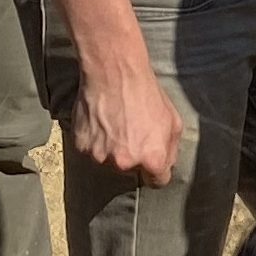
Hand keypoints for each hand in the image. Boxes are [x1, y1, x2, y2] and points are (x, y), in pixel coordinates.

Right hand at [70, 63, 185, 186]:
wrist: (113, 73)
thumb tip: (166, 166)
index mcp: (152, 158)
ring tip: (115, 124)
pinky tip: (101, 122)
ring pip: (108, 162)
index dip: (156, 170)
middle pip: (130, 172)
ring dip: (112, 150)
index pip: (157, 182)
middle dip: (133, 157)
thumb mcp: (173, 120)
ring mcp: (100, 157)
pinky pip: (90, 151)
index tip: (151, 160)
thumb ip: (172, 150)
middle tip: (131, 132)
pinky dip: (95, 142)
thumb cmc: (146, 93)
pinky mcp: (81, 148)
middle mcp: (125, 163)